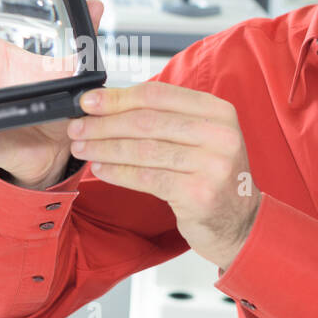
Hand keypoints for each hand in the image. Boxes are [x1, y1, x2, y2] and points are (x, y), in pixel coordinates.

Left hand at [65, 82, 260, 269]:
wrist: (240, 222)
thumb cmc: (211, 175)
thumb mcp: (200, 137)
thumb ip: (166, 118)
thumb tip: (111, 102)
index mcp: (217, 111)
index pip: (158, 95)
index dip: (118, 97)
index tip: (88, 102)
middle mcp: (219, 134)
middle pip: (147, 121)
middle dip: (105, 124)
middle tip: (77, 127)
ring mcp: (213, 165)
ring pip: (144, 150)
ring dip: (106, 148)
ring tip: (82, 148)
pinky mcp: (200, 194)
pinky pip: (147, 178)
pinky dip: (119, 172)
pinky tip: (101, 169)